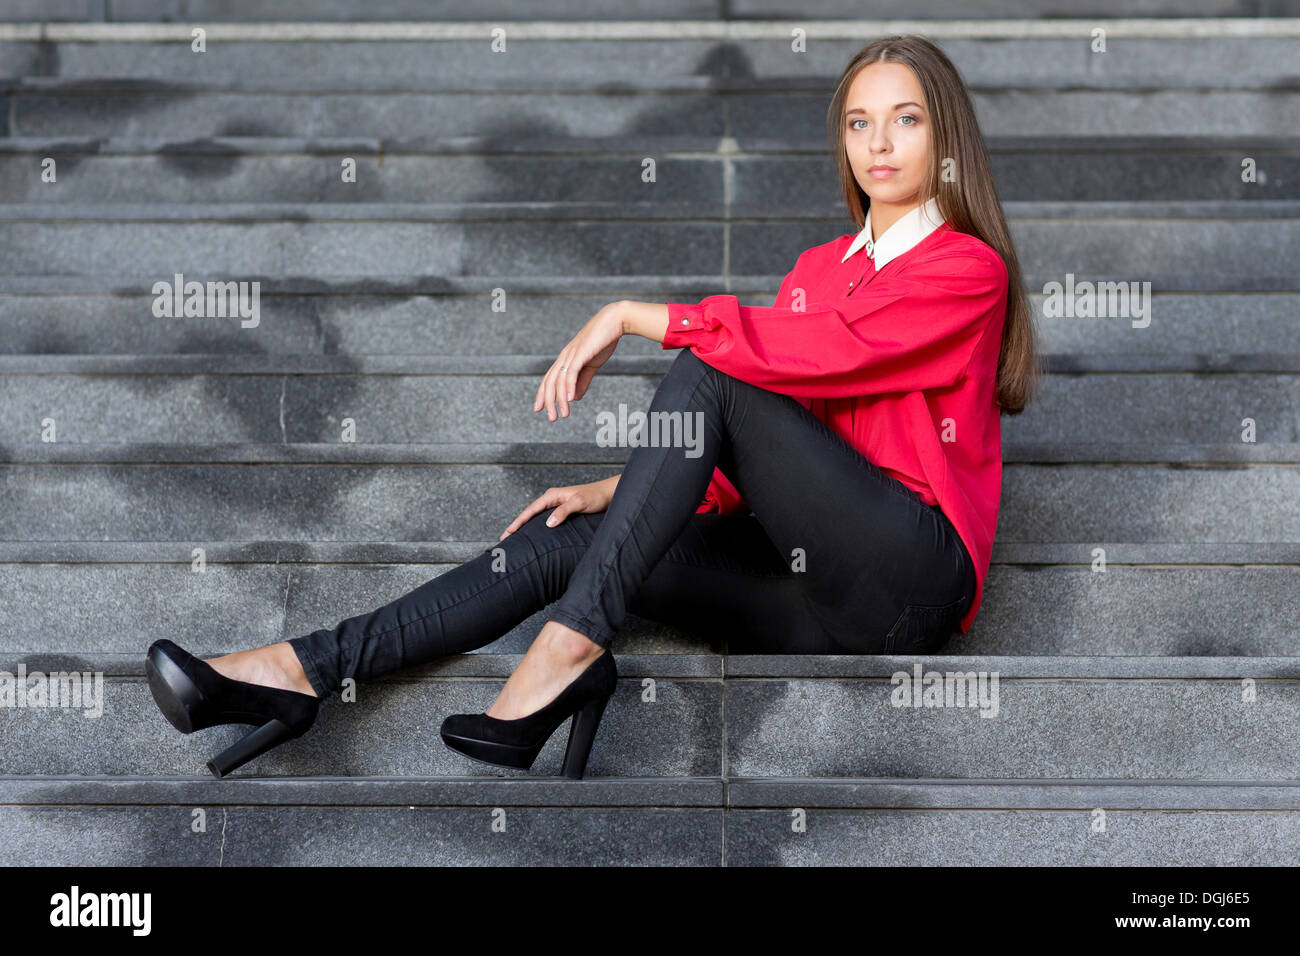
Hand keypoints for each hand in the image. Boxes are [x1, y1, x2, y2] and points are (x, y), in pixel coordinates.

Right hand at [499, 478, 617, 540]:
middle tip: (504, 540)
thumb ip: (564, 511)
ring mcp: (557, 505)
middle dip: (516, 526)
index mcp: (552, 496)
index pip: (529, 511)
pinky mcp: (563, 511)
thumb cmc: (596, 497)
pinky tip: (535, 536)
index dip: (517, 523)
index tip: (506, 534)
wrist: (609, 493)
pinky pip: (544, 520)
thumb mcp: (580, 503)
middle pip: (529, 515)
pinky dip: (536, 528)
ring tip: (515, 540)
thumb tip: (548, 523)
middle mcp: (552, 499)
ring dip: (525, 528)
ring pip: (536, 518)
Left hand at [534, 303, 623, 420]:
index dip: (543, 394)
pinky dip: (569, 387)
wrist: (614, 322)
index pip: (549, 379)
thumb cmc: (602, 341)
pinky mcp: (580, 353)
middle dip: (548, 401)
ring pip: (559, 381)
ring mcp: (571, 355)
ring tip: (563, 414)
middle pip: (550, 382)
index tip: (540, 409)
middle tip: (552, 417)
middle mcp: (564, 357)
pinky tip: (570, 399)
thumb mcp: (591, 364)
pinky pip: (571, 373)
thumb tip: (575, 398)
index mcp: (565, 359)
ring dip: (560, 399)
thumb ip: (583, 381)